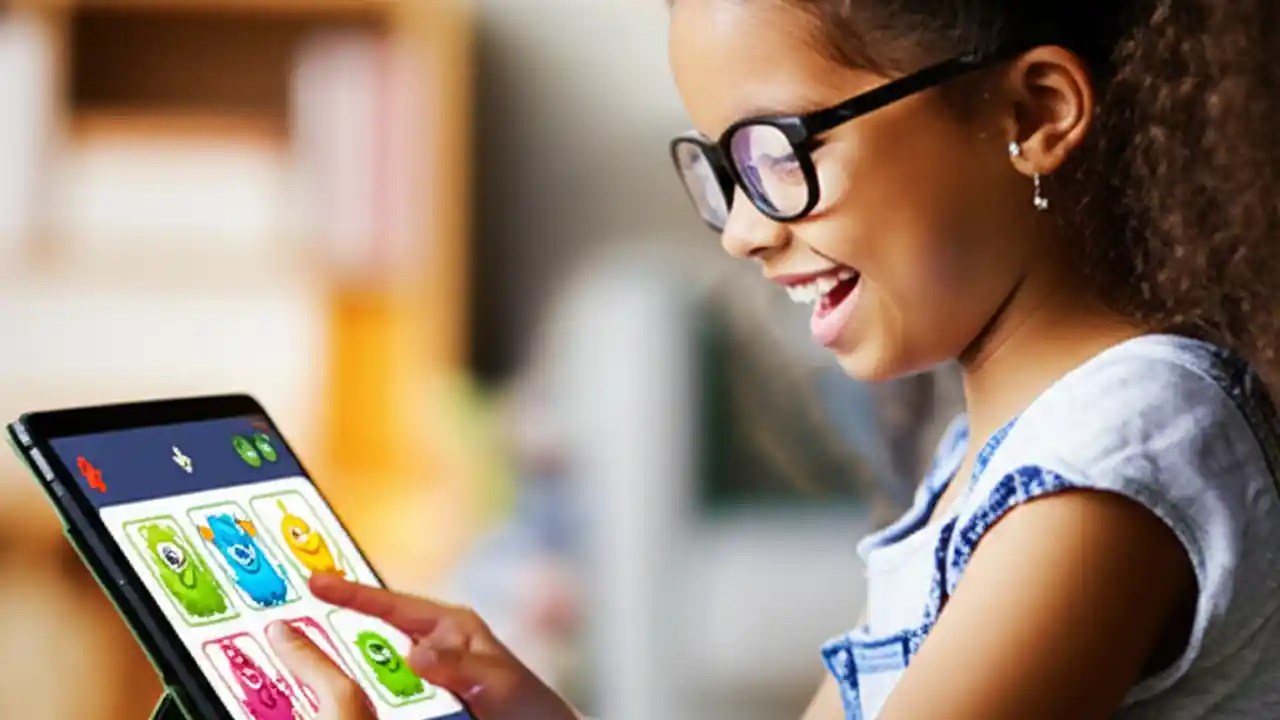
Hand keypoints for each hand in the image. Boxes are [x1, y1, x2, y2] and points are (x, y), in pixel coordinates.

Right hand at [269, 573, 580, 719]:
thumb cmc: (532, 706)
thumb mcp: (496, 681)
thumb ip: (459, 666)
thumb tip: (414, 654)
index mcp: (450, 626)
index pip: (392, 604)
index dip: (352, 592)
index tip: (314, 581)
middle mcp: (433, 645)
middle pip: (373, 632)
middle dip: (337, 627)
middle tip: (292, 623)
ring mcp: (425, 675)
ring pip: (374, 666)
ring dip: (348, 668)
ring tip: (308, 666)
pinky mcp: (422, 703)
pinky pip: (383, 695)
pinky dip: (363, 695)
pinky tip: (341, 702)